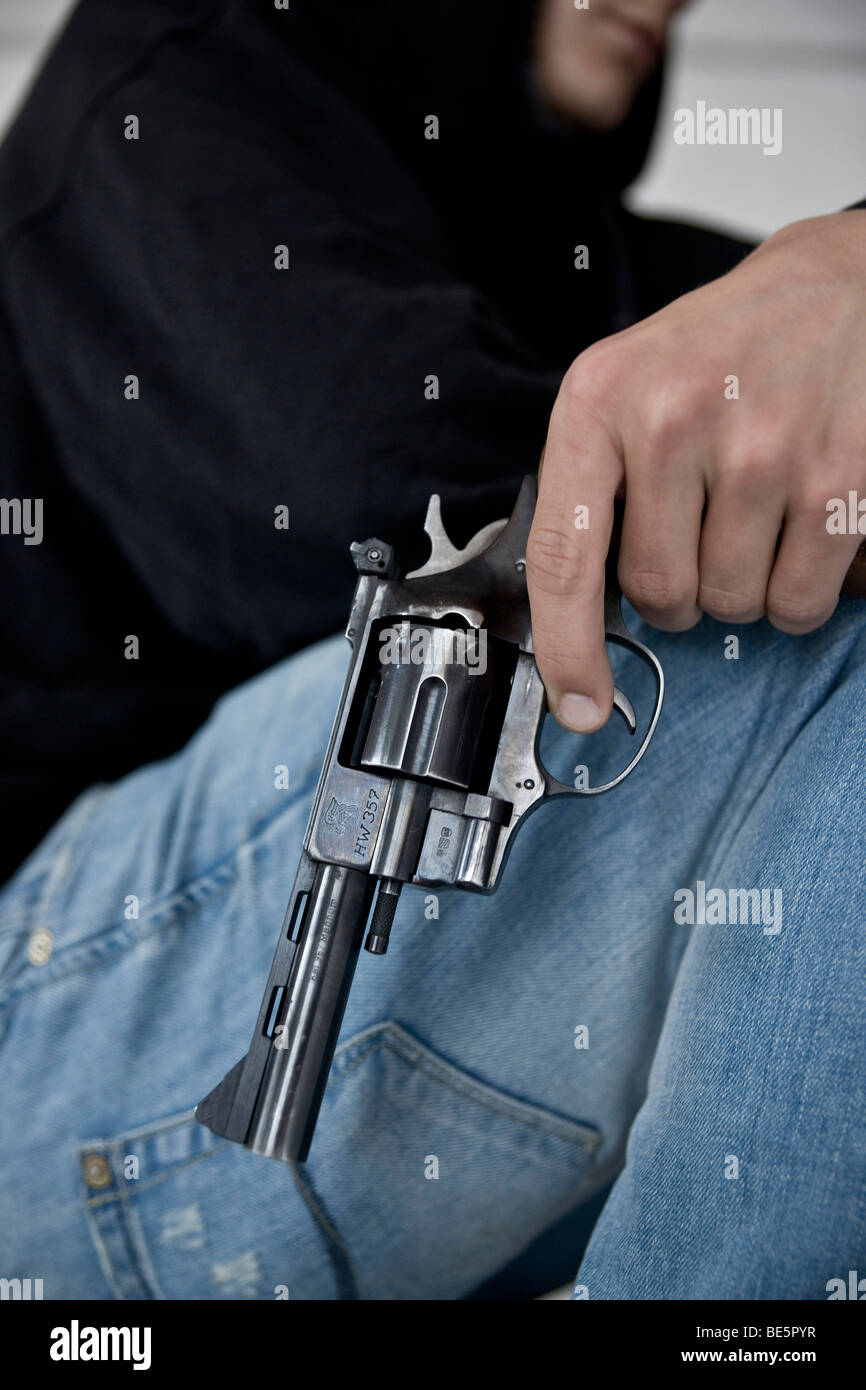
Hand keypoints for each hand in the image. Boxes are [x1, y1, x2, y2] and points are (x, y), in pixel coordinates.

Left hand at [526, 210, 865, 730]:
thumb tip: (574, 623)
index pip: (562, 557)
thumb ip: (591, 488)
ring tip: (754, 510)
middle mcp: (675, 419)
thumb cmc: (719, 353)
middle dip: (678, 588)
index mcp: (599, 399)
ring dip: (740, 585)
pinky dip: (798, 590)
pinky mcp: (839, 480)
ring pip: (731, 604)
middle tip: (701, 526)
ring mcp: (762, 450)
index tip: (577, 707)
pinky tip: (798, 525)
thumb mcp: (624, 389)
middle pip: (658, 594)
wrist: (839, 288)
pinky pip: (799, 602)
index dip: (566, 649)